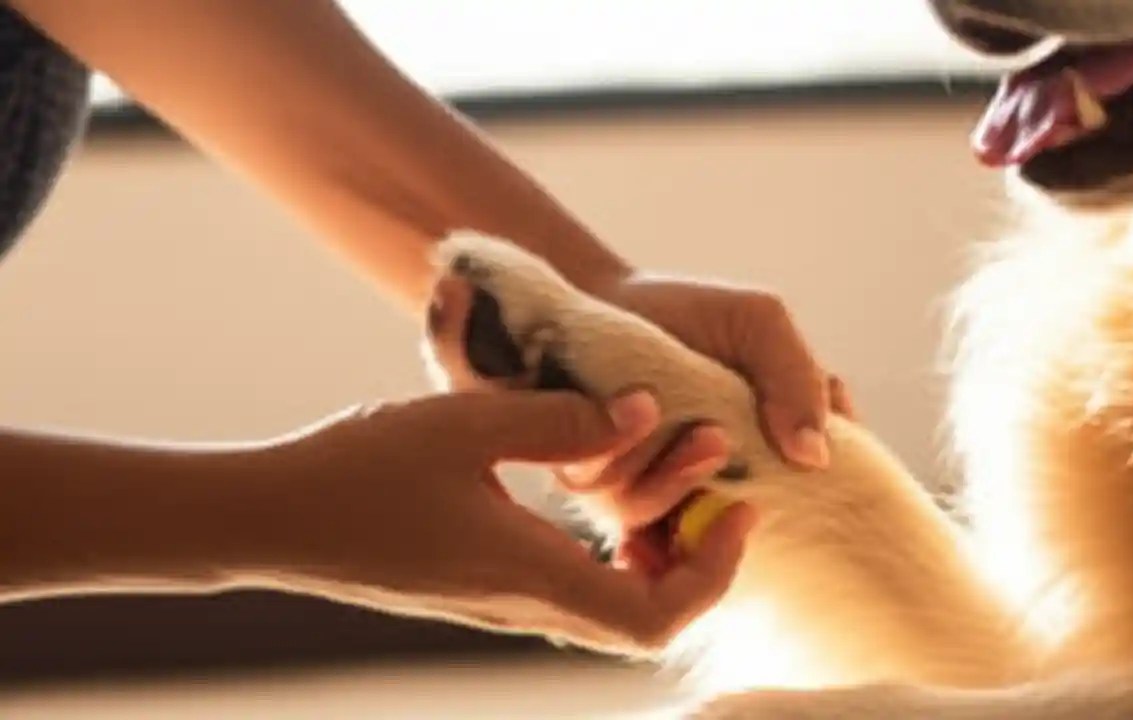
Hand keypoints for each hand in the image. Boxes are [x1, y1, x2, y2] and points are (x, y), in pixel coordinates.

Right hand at [258, 390, 755, 654]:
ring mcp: (497, 603)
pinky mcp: (477, 590)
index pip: (655, 616)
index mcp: (531, 574)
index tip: (738, 510)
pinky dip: (606, 552)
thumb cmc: (360, 469)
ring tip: (664, 481)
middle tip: (714, 493)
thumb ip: (563, 419)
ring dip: (652, 555)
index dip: (714, 573)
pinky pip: (569, 588)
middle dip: (695, 561)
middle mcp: (522, 604)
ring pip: (607, 606)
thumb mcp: (466, 423)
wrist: (270, 518)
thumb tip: (646, 411)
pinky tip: (594, 491)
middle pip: (641, 619)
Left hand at [426, 265, 853, 545]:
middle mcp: (700, 485)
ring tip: (680, 423)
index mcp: (754, 458)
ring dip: (672, 475)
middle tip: (718, 438)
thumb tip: (818, 454)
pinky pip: (609, 494)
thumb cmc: (688, 310)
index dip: (808, 494)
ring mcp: (646, 489)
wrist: (604, 292)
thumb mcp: (758, 325)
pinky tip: (632, 412)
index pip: (795, 501)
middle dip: (725, 489)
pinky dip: (619, 456)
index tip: (803, 457)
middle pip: (724, 527)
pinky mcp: (595, 483)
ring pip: (661, 513)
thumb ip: (795, 377)